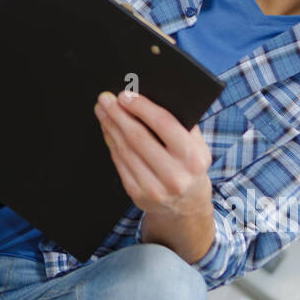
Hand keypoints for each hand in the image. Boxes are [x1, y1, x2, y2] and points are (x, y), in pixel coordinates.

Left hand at [93, 90, 212, 220]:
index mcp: (193, 158)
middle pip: (138, 137)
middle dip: (118, 114)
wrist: (187, 204)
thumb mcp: (197, 145)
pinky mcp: (138, 195)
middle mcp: (175, 176)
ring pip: (125, 150)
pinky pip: (119, 163)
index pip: (164, 124)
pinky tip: (108, 130)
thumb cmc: (190, 165)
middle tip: (106, 99)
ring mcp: (155, 188)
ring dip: (110, 126)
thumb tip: (145, 97)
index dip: (141, 107)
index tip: (125, 95)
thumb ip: (181, 123)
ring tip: (103, 111)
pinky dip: (111, 143)